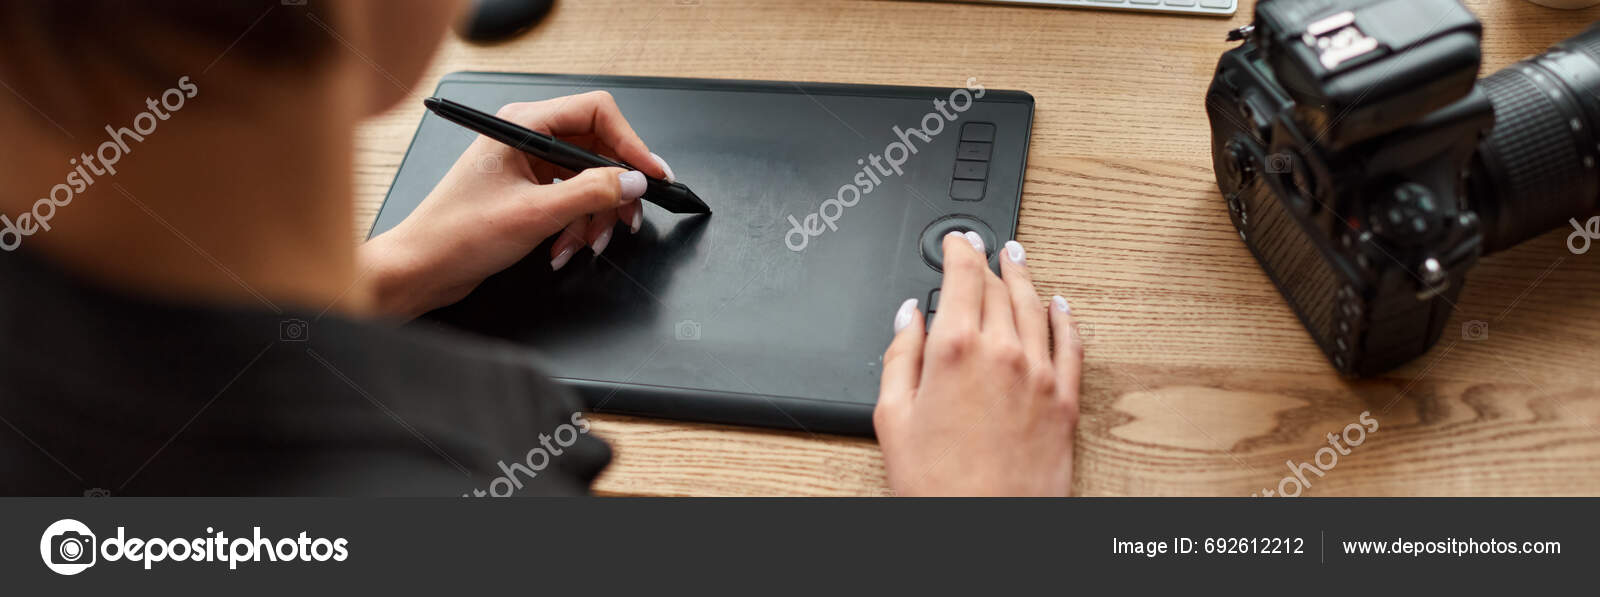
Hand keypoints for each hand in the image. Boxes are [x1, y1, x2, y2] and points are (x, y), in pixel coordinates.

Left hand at [360, 91, 674, 319]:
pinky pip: (572, 200)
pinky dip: (576, 226)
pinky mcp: (530, 190)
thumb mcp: (536, 214)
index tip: (651, 174)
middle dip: (613, 192)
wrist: (423, 268)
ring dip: (593, 217)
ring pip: (589, 180)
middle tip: (625, 219)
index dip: (631, 143)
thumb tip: (633, 180)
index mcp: (523, 124)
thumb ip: (592, 193)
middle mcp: (527, 138)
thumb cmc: (457, 234)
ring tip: (584, 244)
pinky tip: (563, 248)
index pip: (597, 113)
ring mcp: (529, 165)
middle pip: (598, 150)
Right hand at [874, 233, 1080, 495]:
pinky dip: (1064, 317)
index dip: (959, 248)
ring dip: (1025, 278)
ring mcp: (1040, 374)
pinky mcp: (1065, 400)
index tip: (957, 239)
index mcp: (955, 350)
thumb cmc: (936, 485)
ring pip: (1036, 307)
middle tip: (983, 248)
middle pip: (999, 287)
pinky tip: (1059, 305)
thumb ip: (900, 357)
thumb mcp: (893, 418)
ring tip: (1017, 260)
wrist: (985, 528)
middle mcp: (1003, 353)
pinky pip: (1071, 343)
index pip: (963, 276)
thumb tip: (909, 317)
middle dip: (989, 262)